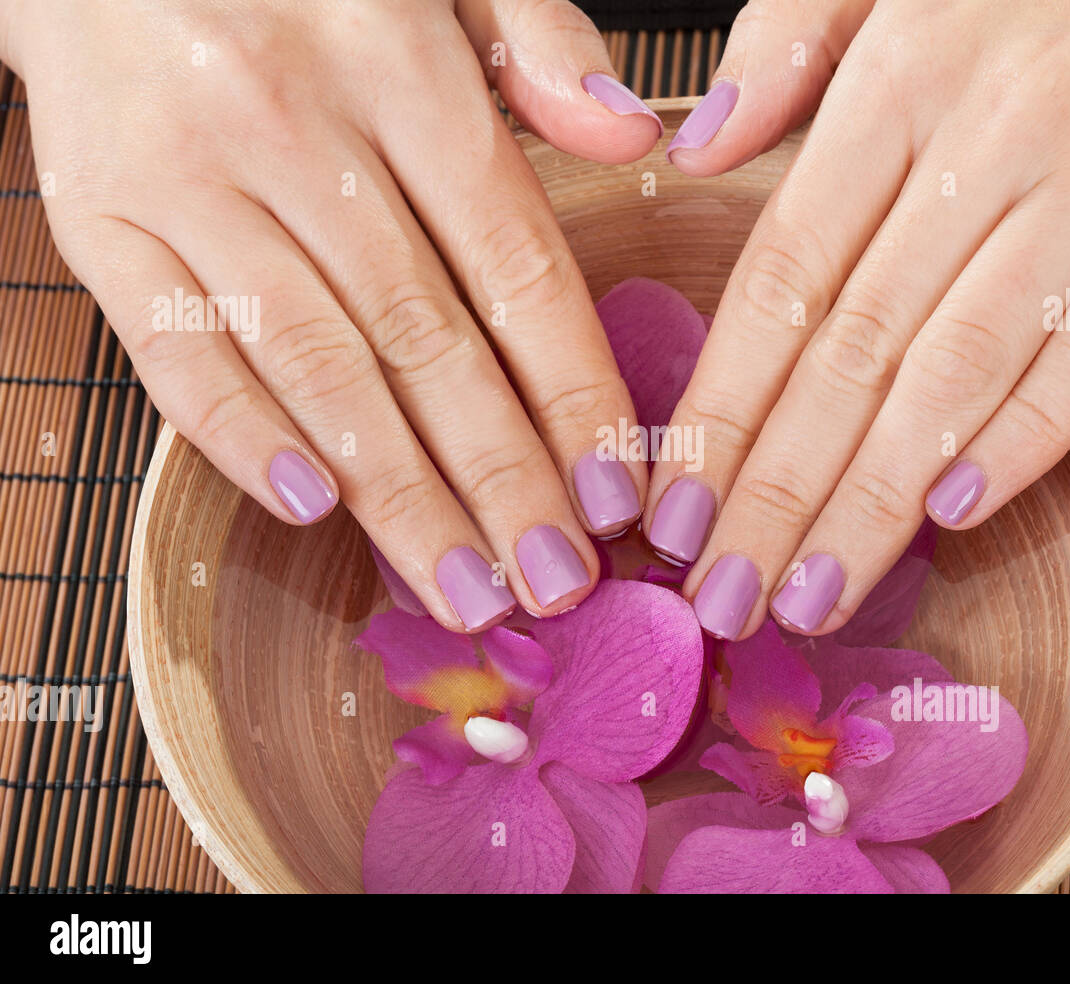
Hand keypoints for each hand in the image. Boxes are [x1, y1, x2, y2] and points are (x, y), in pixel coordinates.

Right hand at [4, 0, 663, 629]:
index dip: (573, 391)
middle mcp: (298, 131)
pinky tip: (311, 509)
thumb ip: (542, 46)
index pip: (516, 265)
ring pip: (318, 364)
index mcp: (403, 70)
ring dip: (398, 493)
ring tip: (465, 590)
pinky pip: (176, 349)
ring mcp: (191, 179)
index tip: (617, 493)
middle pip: (425, 339)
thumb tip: (634, 138)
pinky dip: (241, 435)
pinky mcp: (99, 218)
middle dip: (501, 479)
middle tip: (556, 584)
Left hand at [648, 0, 1069, 638]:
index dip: (722, 407)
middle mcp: (994, 139)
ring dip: (879, 497)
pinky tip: (959, 514)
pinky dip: (1036, 431)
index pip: (784, 278)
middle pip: (858, 349)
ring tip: (812, 593)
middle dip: (780, 490)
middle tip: (727, 598)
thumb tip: (697, 151)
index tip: (674, 512)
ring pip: (966, 367)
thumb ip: (789, 42)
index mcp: (901, 79)